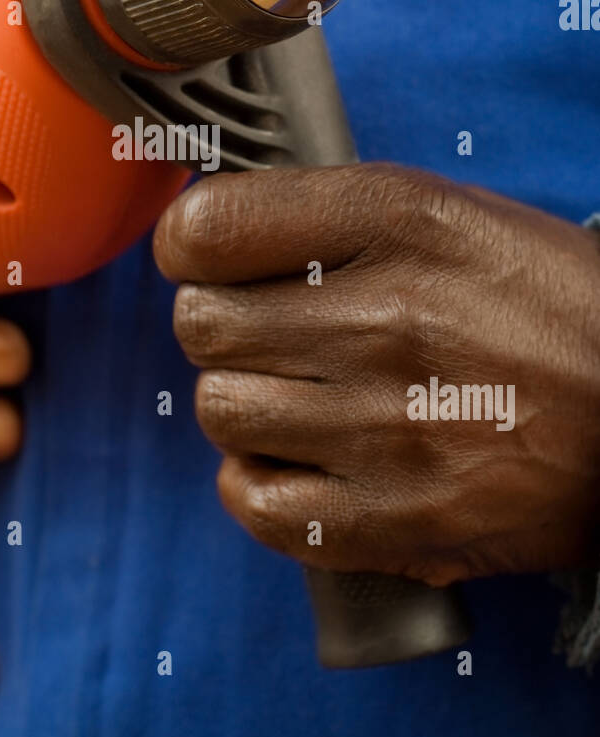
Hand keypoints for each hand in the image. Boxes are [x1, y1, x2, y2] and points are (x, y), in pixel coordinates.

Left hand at [154, 164, 599, 585]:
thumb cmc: (544, 305)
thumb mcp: (451, 215)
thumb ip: (327, 214)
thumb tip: (205, 231)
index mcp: (400, 224)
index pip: (207, 229)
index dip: (191, 245)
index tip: (209, 257)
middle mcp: (388, 321)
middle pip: (200, 325)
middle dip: (219, 324)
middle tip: (267, 332)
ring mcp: (392, 429)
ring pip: (222, 411)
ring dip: (246, 403)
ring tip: (300, 397)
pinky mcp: (402, 522)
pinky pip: (257, 505)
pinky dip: (263, 485)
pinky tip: (305, 461)